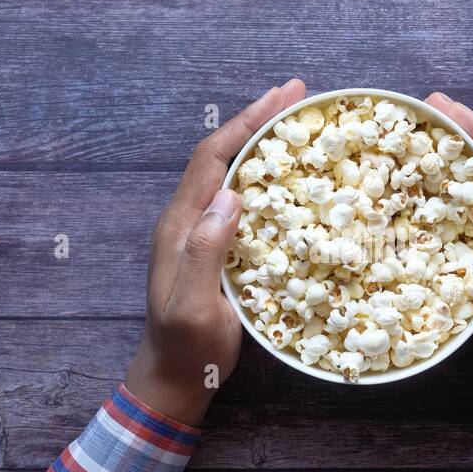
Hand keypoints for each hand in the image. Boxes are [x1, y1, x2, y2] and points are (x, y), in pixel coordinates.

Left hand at [125, 78, 306, 424]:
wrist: (173, 378)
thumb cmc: (188, 349)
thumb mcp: (195, 308)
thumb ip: (205, 253)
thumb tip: (230, 197)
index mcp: (180, 226)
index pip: (213, 158)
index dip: (246, 123)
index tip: (283, 97)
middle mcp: (187, 220)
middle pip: (221, 155)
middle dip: (257, 120)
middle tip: (299, 94)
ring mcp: (198, 232)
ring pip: (230, 172)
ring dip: (261, 141)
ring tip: (298, 121)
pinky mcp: (213, 246)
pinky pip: (239, 197)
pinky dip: (264, 174)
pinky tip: (289, 175)